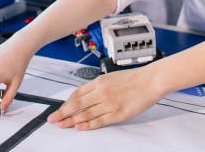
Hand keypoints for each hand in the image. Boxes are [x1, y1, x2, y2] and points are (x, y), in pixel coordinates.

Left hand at [47, 65, 163, 129]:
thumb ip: (98, 86)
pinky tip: (79, 127)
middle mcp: (102, 91)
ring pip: (86, 113)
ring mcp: (109, 103)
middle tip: (53, 119)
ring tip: (62, 125)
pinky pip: (99, 121)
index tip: (59, 109)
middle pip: (77, 104)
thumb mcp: (112, 77)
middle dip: (63, 112)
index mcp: (100, 81)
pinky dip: (88, 125)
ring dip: (72, 120)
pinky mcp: (118, 113)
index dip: (66, 103)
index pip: (77, 93)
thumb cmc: (134, 78)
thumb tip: (85, 94)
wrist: (151, 80)